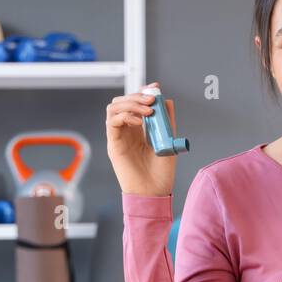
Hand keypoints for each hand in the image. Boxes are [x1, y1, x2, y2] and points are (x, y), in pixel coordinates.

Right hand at [106, 81, 177, 197]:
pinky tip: (140, 122)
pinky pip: (112, 122)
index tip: (155, 89)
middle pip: (121, 102)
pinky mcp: (113, 145)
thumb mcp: (168, 141)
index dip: (142, 92)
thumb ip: (167, 122)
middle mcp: (126, 131)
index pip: (134, 103)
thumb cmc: (161, 172)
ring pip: (113, 108)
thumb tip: (167, 101)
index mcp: (138, 129)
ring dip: (131, 103)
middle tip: (152, 99)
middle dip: (136, 95)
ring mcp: (118, 137)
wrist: (154, 192)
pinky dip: (125, 116)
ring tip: (147, 110)